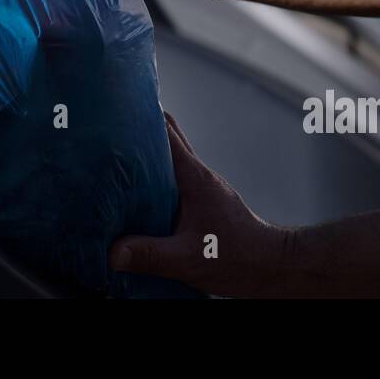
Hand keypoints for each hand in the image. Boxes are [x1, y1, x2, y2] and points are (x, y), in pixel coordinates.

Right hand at [110, 112, 296, 296]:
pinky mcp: (201, 202)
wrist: (270, 267)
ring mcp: (201, 188)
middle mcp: (198, 175)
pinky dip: (154, 180)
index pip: (166, 131)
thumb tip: (112, 253)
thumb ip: (150, 255)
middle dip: (139, 131)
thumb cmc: (238, 258)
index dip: (141, 117)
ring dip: (146, 159)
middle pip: (166, 138)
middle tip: (108, 132)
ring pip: (169, 160)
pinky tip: (136, 197)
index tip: (116, 111)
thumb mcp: (188, 259)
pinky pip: (173, 181)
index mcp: (194, 177)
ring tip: (115, 164)